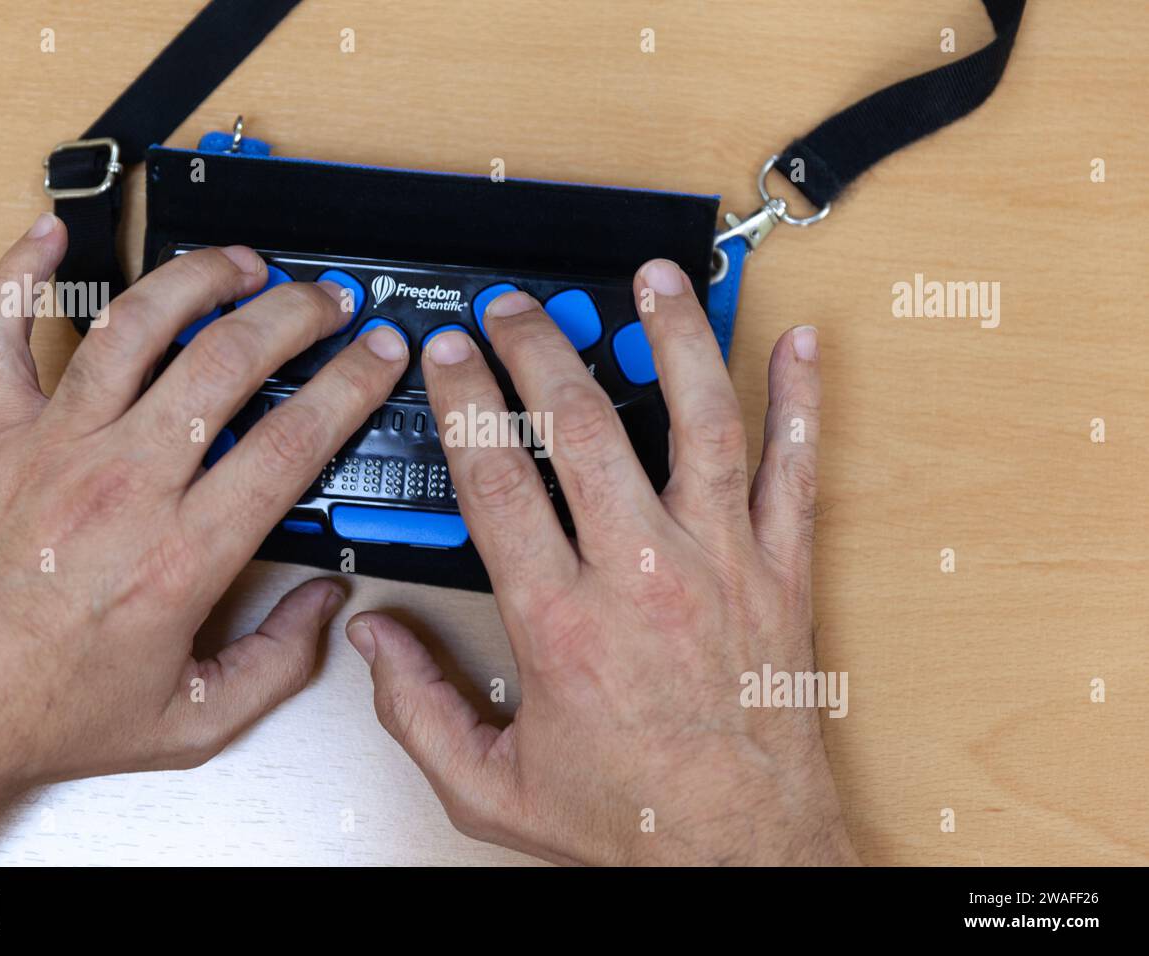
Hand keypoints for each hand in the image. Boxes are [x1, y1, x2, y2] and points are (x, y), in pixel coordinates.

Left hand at [0, 214, 409, 863]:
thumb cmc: (51, 713)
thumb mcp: (196, 719)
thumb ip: (280, 661)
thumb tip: (326, 603)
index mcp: (181, 553)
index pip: (291, 442)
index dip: (351, 386)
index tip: (379, 355)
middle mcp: (121, 484)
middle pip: (227, 362)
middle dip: (295, 315)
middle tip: (328, 300)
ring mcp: (53, 449)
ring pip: (134, 328)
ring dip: (198, 279)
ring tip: (241, 263)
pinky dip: (21, 275)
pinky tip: (51, 234)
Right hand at [346, 258, 855, 864]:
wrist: (745, 853)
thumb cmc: (634, 820)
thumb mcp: (491, 787)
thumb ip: (418, 710)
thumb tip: (374, 641)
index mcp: (562, 622)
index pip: (497, 480)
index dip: (465, 403)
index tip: (451, 358)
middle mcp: (644, 576)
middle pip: (582, 428)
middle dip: (538, 351)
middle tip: (516, 310)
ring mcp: (722, 564)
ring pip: (698, 422)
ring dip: (673, 338)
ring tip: (655, 280)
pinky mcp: (782, 572)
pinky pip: (797, 469)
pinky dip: (800, 401)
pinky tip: (799, 346)